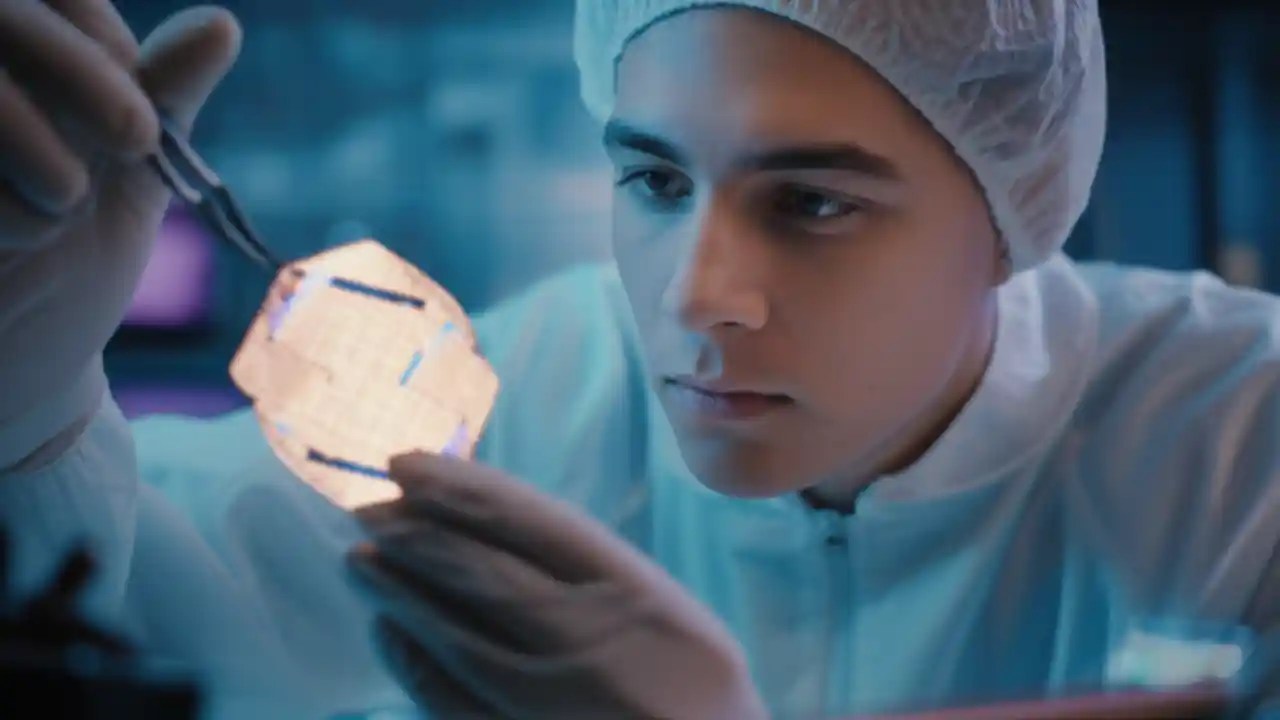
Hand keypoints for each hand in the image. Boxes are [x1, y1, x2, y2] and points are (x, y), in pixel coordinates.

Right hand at [0, 1, 239, 467]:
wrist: (15, 367)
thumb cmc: (71, 262)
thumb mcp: (130, 178)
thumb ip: (161, 98)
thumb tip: (220, 24)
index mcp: (14, 64)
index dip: (93, 41)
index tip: (143, 120)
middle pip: (7, 16)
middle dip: (81, 73)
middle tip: (133, 141)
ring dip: (27, 135)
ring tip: (61, 206)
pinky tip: (10, 238)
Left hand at [348, 452, 768, 719]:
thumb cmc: (701, 697)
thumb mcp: (675, 618)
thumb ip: (598, 577)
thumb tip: (490, 530)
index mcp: (641, 599)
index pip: (535, 526)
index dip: (464, 491)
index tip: (408, 464)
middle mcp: (595, 647)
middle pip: (486, 577)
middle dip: (419, 538)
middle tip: (368, 510)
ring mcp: (556, 706)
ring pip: (458, 640)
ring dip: (402, 596)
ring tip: (363, 561)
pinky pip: (453, 707)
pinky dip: (414, 667)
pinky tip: (388, 633)